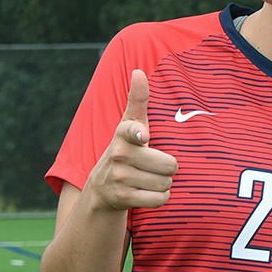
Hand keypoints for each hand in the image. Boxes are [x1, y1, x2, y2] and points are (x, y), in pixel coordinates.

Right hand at [83, 69, 177, 210]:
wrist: (103, 186)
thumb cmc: (127, 148)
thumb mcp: (129, 124)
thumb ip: (138, 99)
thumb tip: (138, 71)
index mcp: (123, 134)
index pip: (132, 131)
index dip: (139, 134)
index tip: (144, 136)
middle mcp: (119, 155)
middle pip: (169, 165)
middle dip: (169, 168)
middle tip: (155, 165)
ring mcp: (120, 178)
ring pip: (165, 183)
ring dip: (164, 183)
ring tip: (150, 177)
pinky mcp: (123, 198)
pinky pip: (160, 200)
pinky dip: (160, 197)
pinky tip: (148, 191)